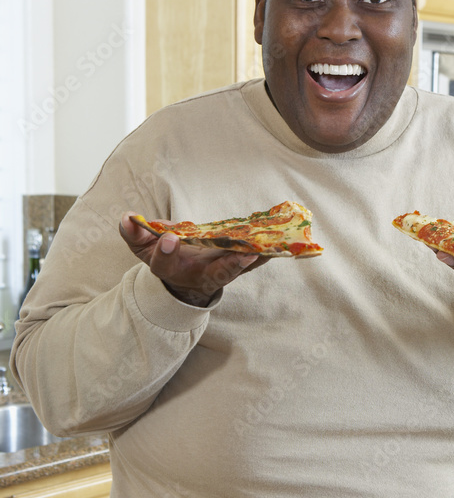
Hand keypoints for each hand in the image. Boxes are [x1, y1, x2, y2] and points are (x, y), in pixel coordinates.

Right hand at [119, 213, 268, 305]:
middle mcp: (199, 276)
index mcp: (171, 270)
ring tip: (273, 247)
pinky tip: (283, 242)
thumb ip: (134, 234)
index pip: (165, 263)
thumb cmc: (164, 259)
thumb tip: (126, 218)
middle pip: (216, 274)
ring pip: (242, 269)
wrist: (183, 279)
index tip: (170, 238)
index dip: (166, 252)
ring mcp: (221, 274)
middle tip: (245, 254)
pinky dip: (268, 252)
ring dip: (258, 259)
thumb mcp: (144, 248)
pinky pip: (255, 261)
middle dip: (230, 266)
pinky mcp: (236, 268)